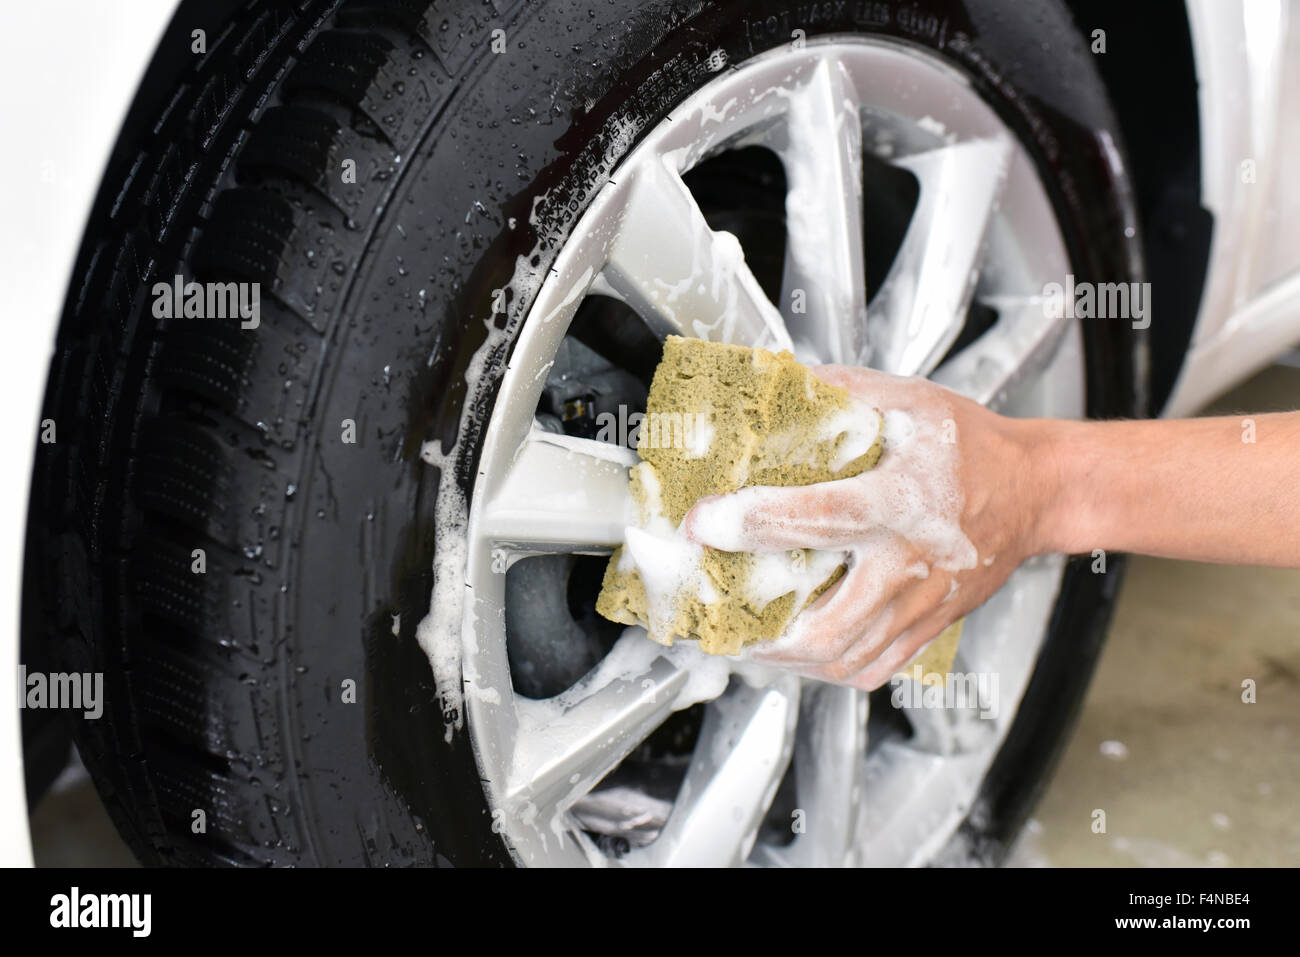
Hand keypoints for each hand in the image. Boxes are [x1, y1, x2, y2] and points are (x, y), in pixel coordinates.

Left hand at [682, 364, 1051, 689]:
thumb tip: (774, 384)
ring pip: (845, 657)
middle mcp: (909, 560)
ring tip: (745, 639)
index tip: (704, 522)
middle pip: (828, 624)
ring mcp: (920, 602)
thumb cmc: (973, 447)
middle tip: (717, 613)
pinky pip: (872, 667)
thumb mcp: (909, 400)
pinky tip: (798, 650)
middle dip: (760, 629)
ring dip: (786, 657)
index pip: (815, 517)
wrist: (1036, 491)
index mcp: (900, 499)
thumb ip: (840, 393)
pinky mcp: (928, 625)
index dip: (752, 522)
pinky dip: (826, 668)